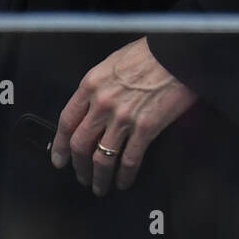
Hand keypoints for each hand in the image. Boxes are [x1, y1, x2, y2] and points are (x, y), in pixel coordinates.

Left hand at [50, 37, 197, 195]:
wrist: (178, 52)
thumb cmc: (151, 53)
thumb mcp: (114, 62)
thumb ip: (99, 86)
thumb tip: (92, 108)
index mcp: (92, 84)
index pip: (67, 122)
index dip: (60, 146)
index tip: (60, 159)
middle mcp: (103, 103)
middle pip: (80, 145)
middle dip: (79, 167)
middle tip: (81, 176)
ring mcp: (124, 117)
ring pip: (102, 158)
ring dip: (99, 178)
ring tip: (100, 186)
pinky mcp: (146, 127)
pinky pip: (129, 160)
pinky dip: (125, 176)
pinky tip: (124, 181)